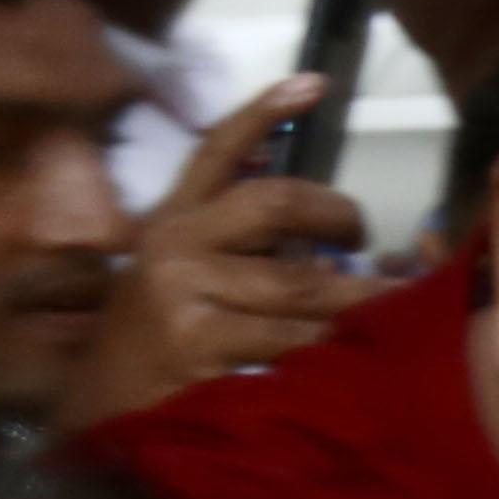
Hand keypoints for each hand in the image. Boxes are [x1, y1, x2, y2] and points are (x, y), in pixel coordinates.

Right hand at [63, 78, 373, 430]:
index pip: (218, 152)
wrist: (102, 415)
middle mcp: (175, 247)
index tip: (314, 84)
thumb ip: (244, 251)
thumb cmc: (158, 343)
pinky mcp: (199, 344)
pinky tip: (356, 357)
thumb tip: (332, 246)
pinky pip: (295, 341)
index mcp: (172, 221)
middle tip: (364, 240)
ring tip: (395, 306)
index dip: (264, 113)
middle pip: (278, 204)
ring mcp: (184, 295)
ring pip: (302, 285)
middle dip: (339, 217)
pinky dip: (335, 349)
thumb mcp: (185, 279)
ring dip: (362, 299)